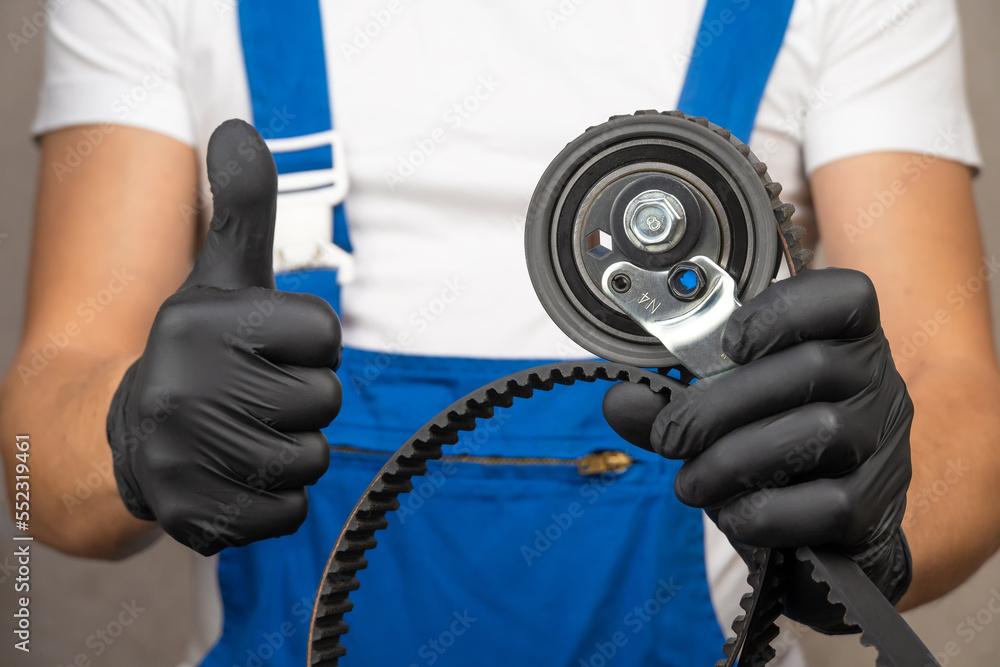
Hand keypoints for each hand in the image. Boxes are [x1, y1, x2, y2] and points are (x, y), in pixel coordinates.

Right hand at [106, 120, 341, 555]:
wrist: (127, 435)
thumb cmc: (200, 348)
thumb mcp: (221, 273)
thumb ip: (244, 204)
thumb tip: (237, 128)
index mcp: (203, 323)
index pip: (326, 334)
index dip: (308, 342)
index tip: (266, 346)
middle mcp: (186, 389)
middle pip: (324, 400)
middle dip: (301, 397)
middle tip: (252, 395)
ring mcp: (185, 458)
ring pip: (312, 458)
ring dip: (291, 448)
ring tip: (243, 434)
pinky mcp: (195, 517)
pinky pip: (289, 513)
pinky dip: (274, 499)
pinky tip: (234, 476)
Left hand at [603, 269, 912, 630]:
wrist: (820, 532)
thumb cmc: (767, 449)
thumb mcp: (717, 415)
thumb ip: (670, 402)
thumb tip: (620, 400)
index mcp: (841, 341)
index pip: (845, 296)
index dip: (785, 309)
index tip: (728, 343)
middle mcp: (877, 384)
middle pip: (812, 368)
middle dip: (720, 406)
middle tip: (671, 437)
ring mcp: (884, 446)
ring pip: (818, 433)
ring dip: (734, 460)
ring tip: (691, 481)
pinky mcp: (876, 507)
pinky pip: (827, 504)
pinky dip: (766, 511)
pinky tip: (733, 513)